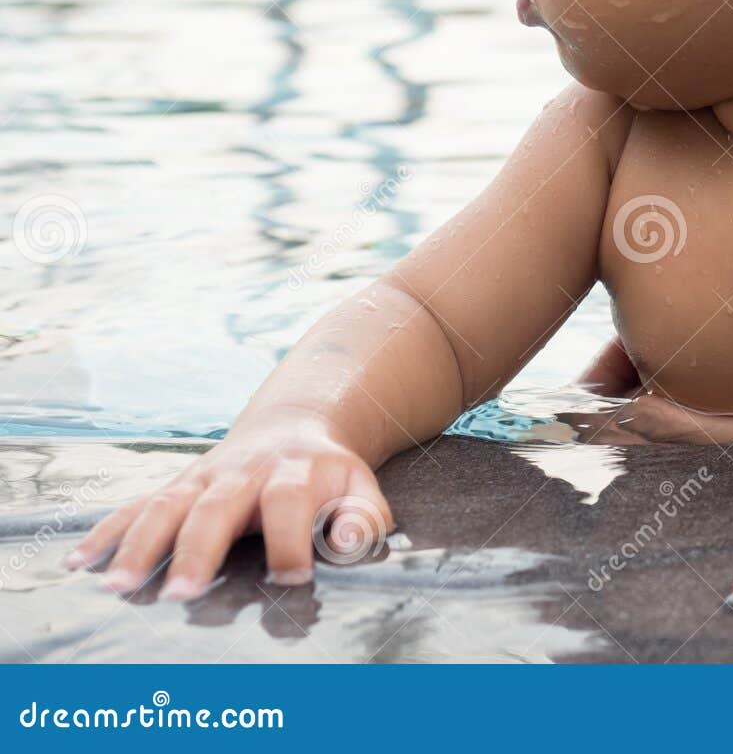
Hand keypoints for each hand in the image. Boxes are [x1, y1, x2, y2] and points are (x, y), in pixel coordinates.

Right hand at [66, 415, 392, 600]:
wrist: (294, 427)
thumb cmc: (330, 476)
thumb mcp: (360, 488)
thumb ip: (365, 517)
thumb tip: (345, 540)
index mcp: (297, 472)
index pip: (289, 501)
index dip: (290, 539)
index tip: (287, 578)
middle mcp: (244, 473)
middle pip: (217, 506)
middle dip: (197, 550)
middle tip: (180, 594)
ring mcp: (205, 478)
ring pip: (166, 506)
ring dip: (139, 545)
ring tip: (118, 586)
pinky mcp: (177, 487)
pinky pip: (137, 506)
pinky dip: (107, 532)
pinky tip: (79, 563)